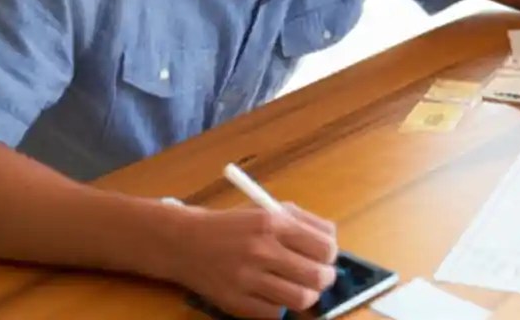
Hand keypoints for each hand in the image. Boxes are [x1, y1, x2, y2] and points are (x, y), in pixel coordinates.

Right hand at [170, 202, 337, 317]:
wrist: (186, 242)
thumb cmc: (235, 225)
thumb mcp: (269, 210)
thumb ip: (305, 222)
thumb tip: (333, 241)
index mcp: (273, 223)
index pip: (325, 247)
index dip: (331, 256)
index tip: (325, 258)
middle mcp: (261, 250)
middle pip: (317, 277)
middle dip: (325, 279)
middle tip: (319, 277)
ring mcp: (246, 279)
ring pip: (300, 299)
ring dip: (307, 296)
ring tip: (300, 289)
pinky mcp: (234, 302)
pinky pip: (276, 314)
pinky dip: (281, 308)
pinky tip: (274, 296)